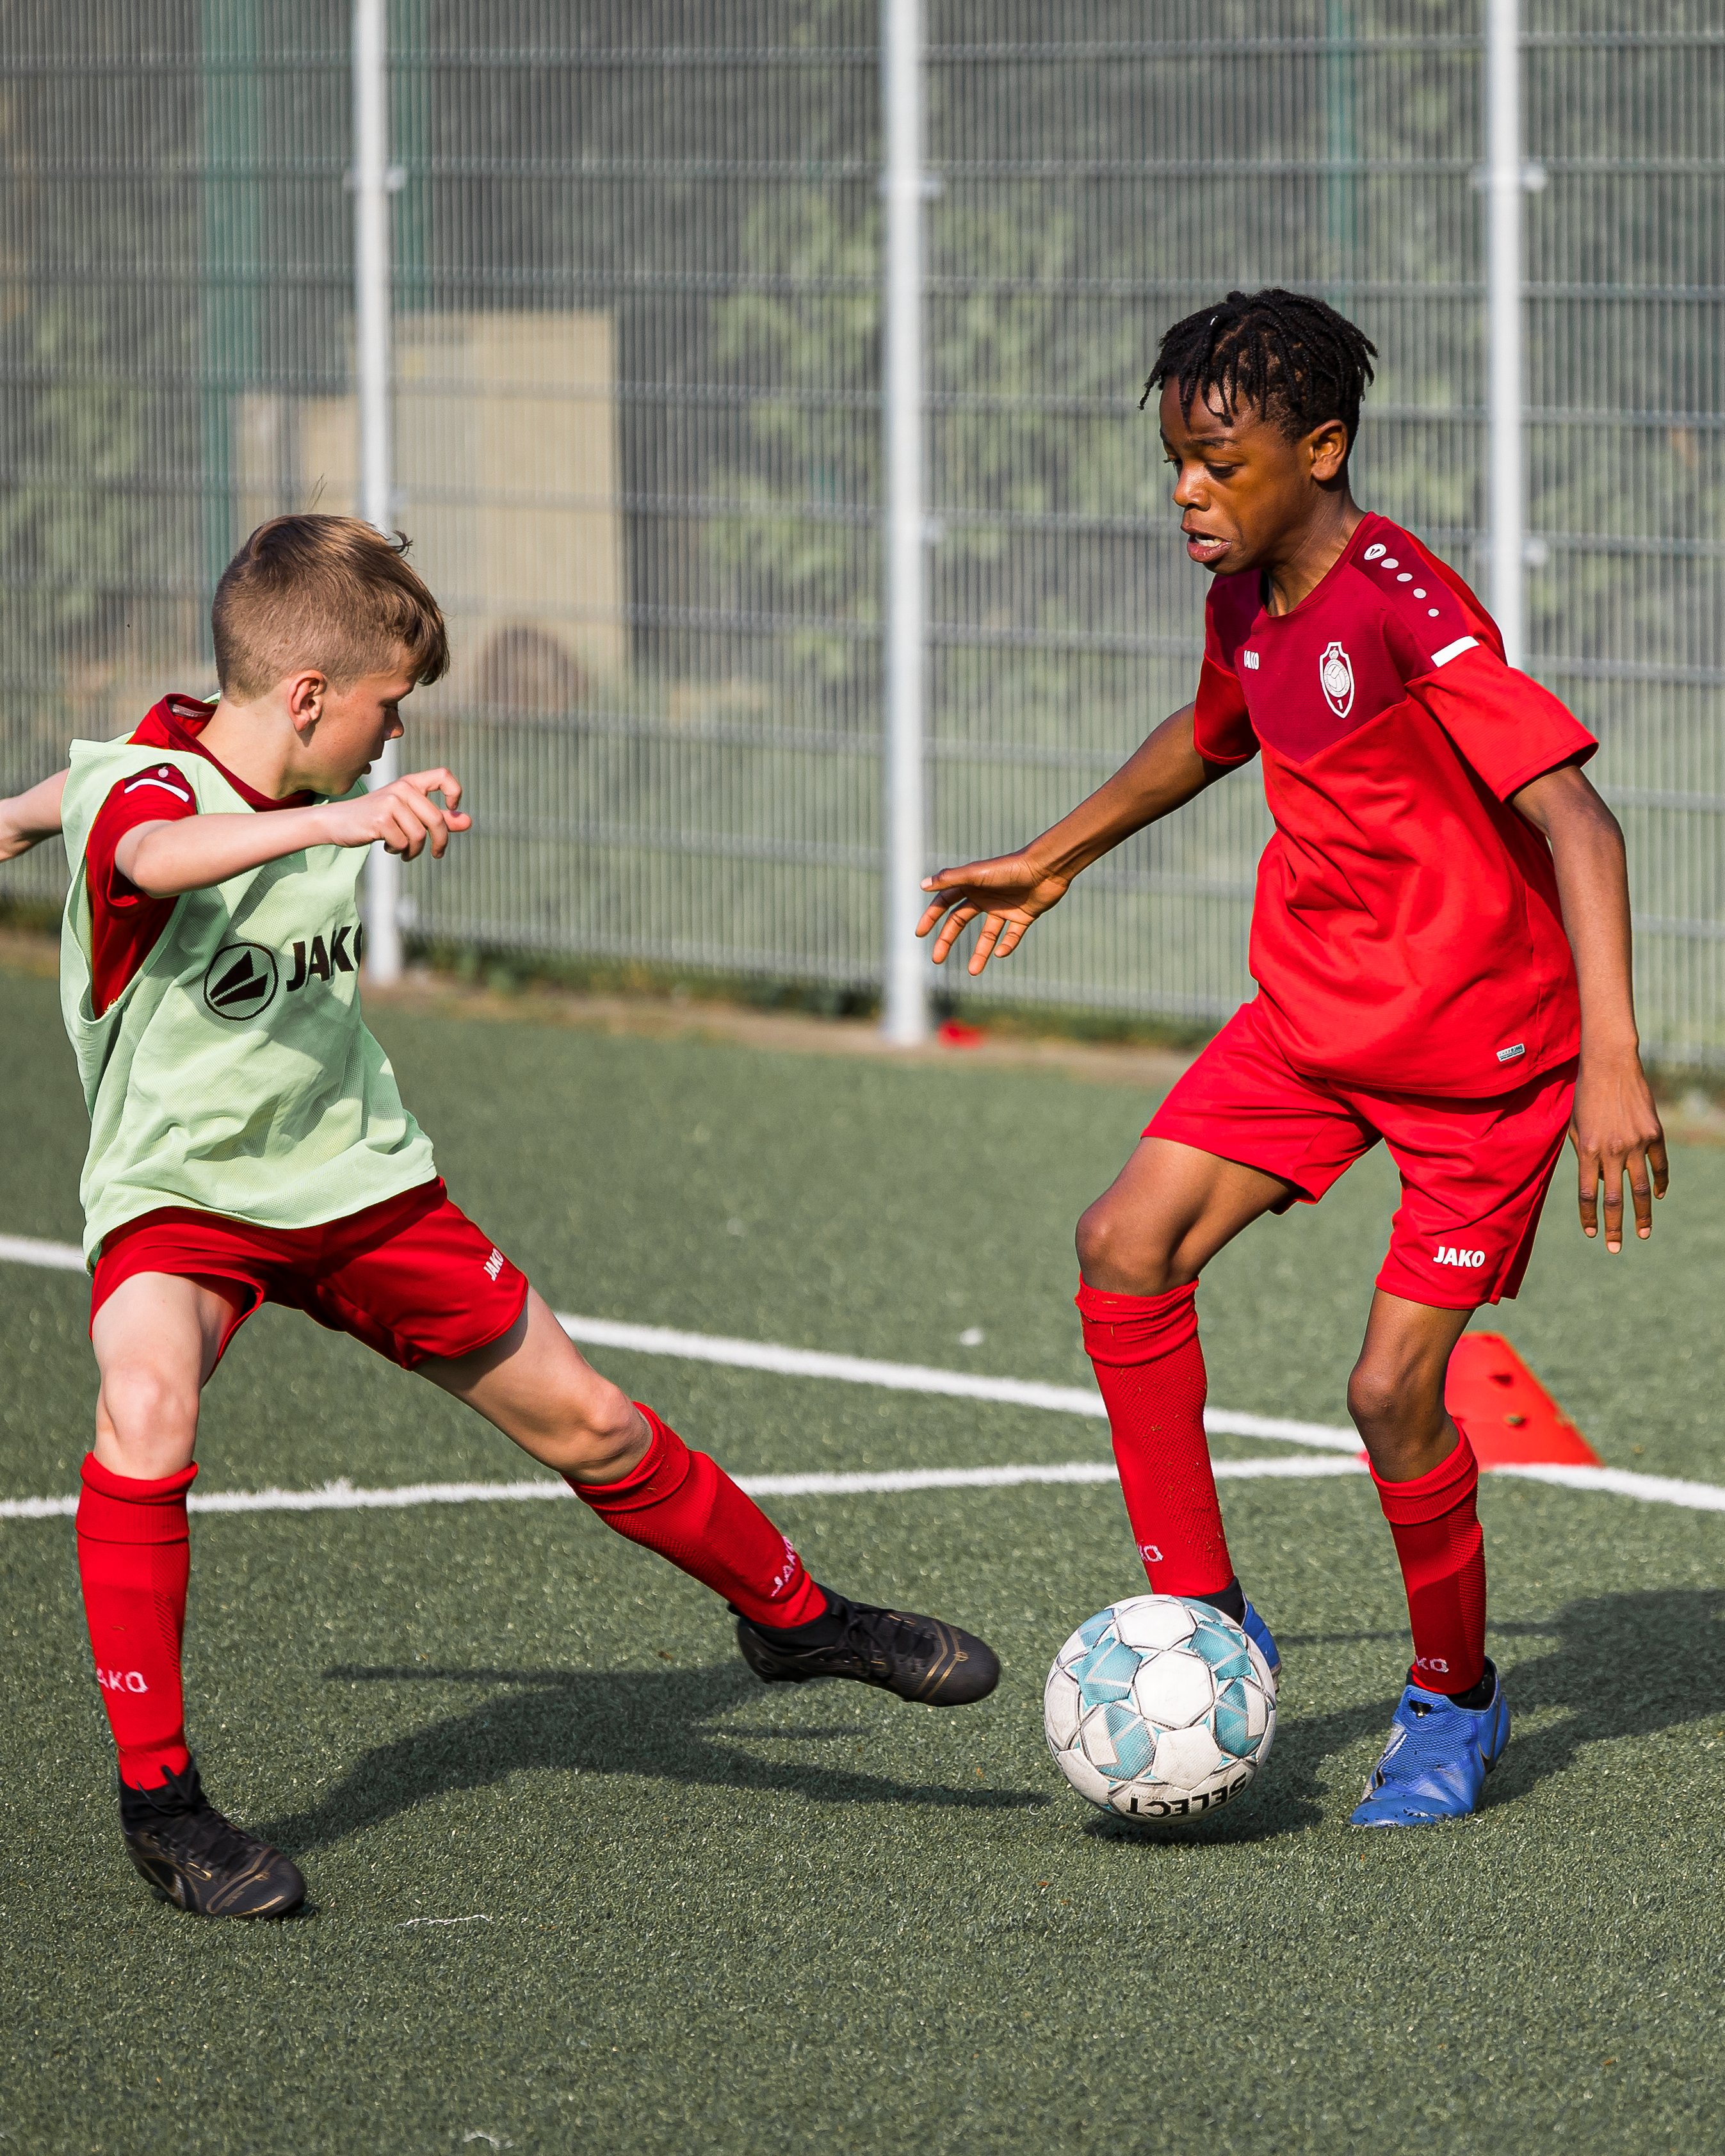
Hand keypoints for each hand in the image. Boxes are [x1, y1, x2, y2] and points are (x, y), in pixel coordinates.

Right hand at [320, 769, 470, 860]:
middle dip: (440, 842)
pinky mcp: (380, 819)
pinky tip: (388, 847)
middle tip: (437, 853)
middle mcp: (402, 788)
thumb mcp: (408, 816)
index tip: (453, 808)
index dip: (455, 792)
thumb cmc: (375, 819)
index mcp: (410, 783)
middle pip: (437, 819)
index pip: (443, 775)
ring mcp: (390, 802)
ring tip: (404, 851)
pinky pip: (403, 843)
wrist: (337, 822)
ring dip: (415, 850)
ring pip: (420, 835)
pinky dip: (399, 851)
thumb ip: (438, 818)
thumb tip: (468, 821)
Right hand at [915, 852, 1071, 974]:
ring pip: (987, 935)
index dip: (931, 917)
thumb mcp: (976, 874)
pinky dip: (1006, 945)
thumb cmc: (1010, 868)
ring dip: (980, 952)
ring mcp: (1004, 907)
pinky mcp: (1023, 915)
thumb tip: (922, 885)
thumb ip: (950, 879)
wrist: (1047, 868)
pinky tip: (1001, 954)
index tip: (920, 934)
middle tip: (936, 959)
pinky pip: (1012, 935)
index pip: (945, 903)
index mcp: (972, 885)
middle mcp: (986, 896)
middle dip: (947, 940)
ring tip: (974, 972)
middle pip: (960, 921)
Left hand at [1571, 1047, 1668, 1251]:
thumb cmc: (1585, 1096)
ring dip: (1642, 1214)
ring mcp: (1635, 1143)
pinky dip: (1660, 1183)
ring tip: (1643, 1233)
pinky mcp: (1654, 1134)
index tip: (1590, 1234)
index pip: (1587, 1193)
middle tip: (1614, 1248)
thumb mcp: (1574, 1126)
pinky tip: (1659, 1196)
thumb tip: (1595, 1182)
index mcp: (1586, 1150)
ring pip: (1641, 1189)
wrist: (1610, 1066)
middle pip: (1613, 1199)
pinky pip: (1660, 1166)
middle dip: (1614, 1227)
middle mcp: (1611, 1151)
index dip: (1589, 1216)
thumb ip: (1583, 1155)